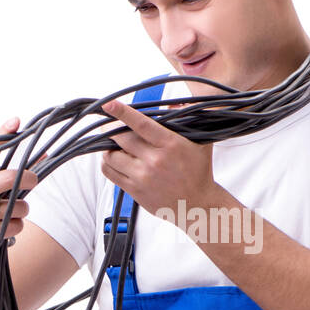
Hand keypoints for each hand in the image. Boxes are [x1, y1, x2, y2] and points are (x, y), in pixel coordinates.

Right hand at [0, 116, 38, 260]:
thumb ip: (4, 172)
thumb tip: (43, 155)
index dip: (2, 135)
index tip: (16, 122)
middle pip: (11, 179)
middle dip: (29, 179)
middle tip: (32, 180)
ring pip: (19, 206)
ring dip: (21, 210)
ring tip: (8, 213)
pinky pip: (16, 226)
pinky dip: (15, 227)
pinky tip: (1, 227)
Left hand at [98, 98, 217, 216]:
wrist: (197, 205)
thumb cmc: (198, 172)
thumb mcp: (202, 142)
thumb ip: (189, 120)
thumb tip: (172, 105)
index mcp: (170, 144)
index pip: (141, 124)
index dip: (122, 113)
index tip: (109, 104)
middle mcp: (154, 160)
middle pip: (120, 138)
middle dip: (110, 128)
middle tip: (108, 124)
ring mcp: (142, 177)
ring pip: (111, 155)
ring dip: (108, 146)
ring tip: (112, 143)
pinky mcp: (134, 190)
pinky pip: (110, 172)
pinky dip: (107, 162)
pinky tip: (114, 158)